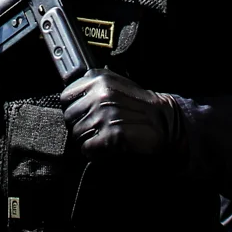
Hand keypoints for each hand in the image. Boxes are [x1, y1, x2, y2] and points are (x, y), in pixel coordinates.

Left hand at [61, 69, 184, 158]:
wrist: (166, 121)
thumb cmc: (141, 105)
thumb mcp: (118, 83)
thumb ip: (94, 85)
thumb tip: (72, 95)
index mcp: (100, 79)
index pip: (66, 96)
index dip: (74, 107)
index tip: (83, 113)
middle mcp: (101, 95)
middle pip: (70, 117)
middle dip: (80, 124)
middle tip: (96, 127)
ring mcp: (106, 115)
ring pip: (77, 134)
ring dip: (88, 139)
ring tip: (104, 136)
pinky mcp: (111, 135)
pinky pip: (87, 148)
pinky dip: (95, 152)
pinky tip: (106, 146)